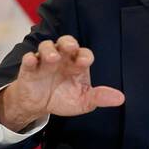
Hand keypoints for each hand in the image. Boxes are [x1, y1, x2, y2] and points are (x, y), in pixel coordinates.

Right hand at [0, 36, 124, 130]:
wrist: (39, 106)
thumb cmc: (64, 98)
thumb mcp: (84, 101)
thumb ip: (100, 98)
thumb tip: (120, 99)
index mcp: (77, 64)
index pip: (84, 54)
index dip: (84, 56)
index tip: (84, 62)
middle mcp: (62, 59)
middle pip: (66, 43)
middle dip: (68, 43)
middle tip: (70, 47)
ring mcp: (45, 62)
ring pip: (46, 47)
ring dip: (49, 50)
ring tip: (52, 58)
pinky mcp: (29, 69)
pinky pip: (28, 59)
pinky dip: (29, 58)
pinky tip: (31, 60)